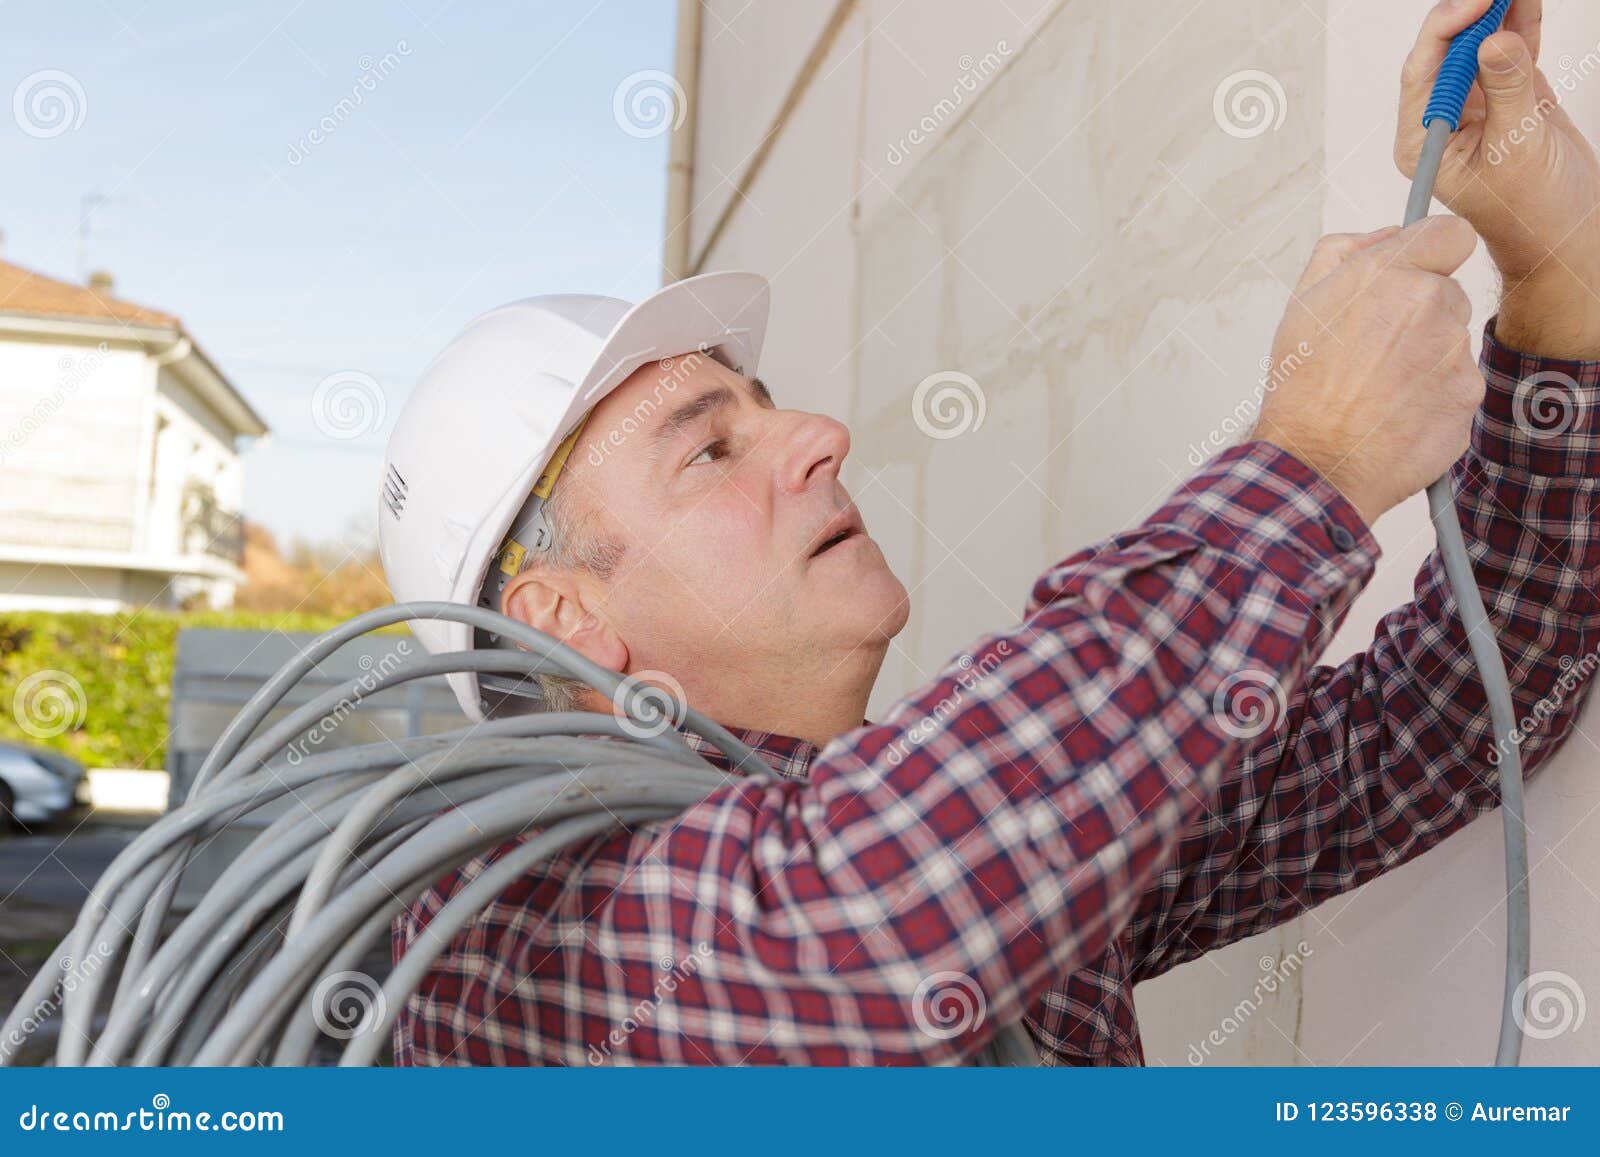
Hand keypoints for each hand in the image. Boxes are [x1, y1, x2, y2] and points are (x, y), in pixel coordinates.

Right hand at [1257, 217, 1484, 525]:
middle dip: (1421, 314)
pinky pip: (1457, 385)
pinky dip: (1433, 397)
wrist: (1316, 463)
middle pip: (1449, 293)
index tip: (1417, 272)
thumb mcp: (1302, 302)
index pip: (1452, 233)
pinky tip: (1395, 413)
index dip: (1434, 252)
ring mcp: (1455, 352)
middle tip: (1375, 350)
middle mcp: (1432, 305)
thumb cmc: (1301, 387)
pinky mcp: (1469, 395)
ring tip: (1379, 388)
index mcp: (1390, 273)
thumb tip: (1386, 234)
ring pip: (1452, 342)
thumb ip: (1345, 250)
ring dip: (1425, 358)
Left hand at [1395, 0, 1599, 356]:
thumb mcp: (1517, 151)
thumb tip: (1494, 42)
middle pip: (1447, 49)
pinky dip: (1521, 18)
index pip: (1423, 72)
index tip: (1476, 1)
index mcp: (1422, 141)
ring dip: (1497, 9)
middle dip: (1471, 12)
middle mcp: (1441, 119)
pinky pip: (1511, 47)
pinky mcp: (1509, 94)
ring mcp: (1476, 103)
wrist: (1566, 234)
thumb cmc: (1532, 212)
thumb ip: (1506, 92)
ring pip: (1479, 42)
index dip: (1446, 29)